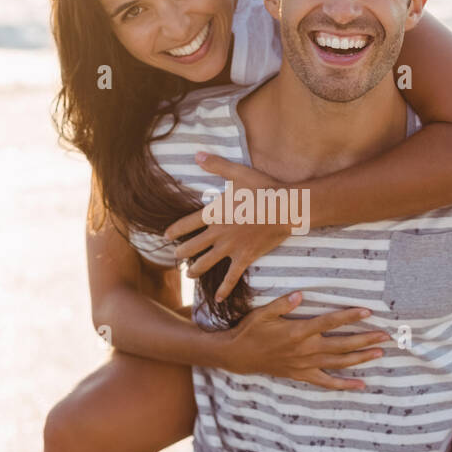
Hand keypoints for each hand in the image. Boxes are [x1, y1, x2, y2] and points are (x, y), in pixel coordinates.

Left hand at [164, 154, 294, 301]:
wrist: (285, 208)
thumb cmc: (263, 188)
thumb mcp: (238, 173)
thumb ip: (216, 164)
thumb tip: (197, 154)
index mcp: (214, 212)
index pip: (186, 224)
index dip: (174, 231)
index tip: (166, 236)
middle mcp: (217, 232)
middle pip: (191, 247)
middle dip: (180, 253)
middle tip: (175, 256)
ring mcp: (230, 247)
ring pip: (205, 264)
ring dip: (194, 270)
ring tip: (189, 274)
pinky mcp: (245, 257)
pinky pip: (231, 278)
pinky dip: (223, 289)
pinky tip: (217, 297)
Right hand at [219, 290, 388, 389]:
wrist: (238, 356)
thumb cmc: (251, 331)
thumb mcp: (263, 313)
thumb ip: (282, 304)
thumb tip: (300, 294)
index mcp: (298, 332)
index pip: (329, 322)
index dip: (349, 316)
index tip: (367, 311)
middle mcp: (305, 349)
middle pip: (341, 344)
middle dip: (365, 339)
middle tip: (385, 336)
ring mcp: (305, 364)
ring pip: (338, 363)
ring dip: (360, 358)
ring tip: (379, 353)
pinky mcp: (301, 375)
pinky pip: (326, 383)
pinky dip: (344, 385)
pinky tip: (360, 385)